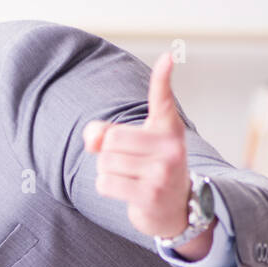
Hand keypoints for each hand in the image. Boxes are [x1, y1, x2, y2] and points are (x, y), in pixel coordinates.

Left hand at [83, 52, 192, 240]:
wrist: (175, 210)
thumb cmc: (149, 170)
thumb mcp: (133, 146)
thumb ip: (105, 134)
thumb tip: (92, 140)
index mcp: (168, 129)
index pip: (163, 99)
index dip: (163, 77)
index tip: (169, 56)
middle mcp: (171, 148)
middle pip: (112, 139)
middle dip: (108, 152)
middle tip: (127, 163)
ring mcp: (162, 172)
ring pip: (106, 162)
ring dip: (107, 171)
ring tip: (129, 178)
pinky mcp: (150, 195)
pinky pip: (105, 183)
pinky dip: (106, 187)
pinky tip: (126, 190)